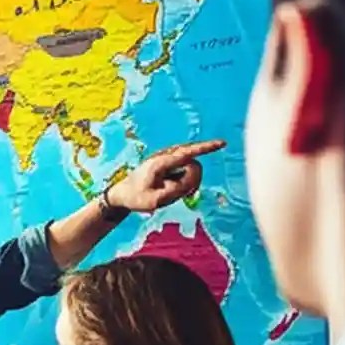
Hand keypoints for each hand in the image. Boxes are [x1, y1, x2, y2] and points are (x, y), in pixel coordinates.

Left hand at [107, 139, 225, 212]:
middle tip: (184, 195)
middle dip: (193, 180)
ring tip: (174, 194)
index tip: (222, 143)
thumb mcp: (155, 201)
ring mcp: (167, 158)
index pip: (188, 153)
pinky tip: (175, 190)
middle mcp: (165, 156)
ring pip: (192, 167)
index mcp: (160, 163)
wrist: (122, 194)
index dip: (206, 148)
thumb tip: (192, 179)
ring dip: (189, 182)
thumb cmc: (137, 197)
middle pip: (193, 164)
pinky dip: (186, 180)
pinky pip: (187, 169)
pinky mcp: (169, 162)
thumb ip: (176, 190)